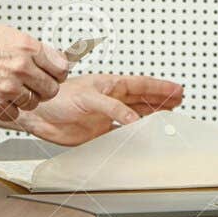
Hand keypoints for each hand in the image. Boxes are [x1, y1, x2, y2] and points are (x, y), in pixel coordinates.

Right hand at [0, 21, 69, 125]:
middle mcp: (20, 67)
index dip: (58, 73)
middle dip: (45, 88)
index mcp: (26, 47)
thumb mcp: (7, 34)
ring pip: (34, 103)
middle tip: (35, 85)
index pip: (61, 66)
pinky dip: (9, 110)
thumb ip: (32, 48)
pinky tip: (0, 98)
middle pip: (51, 89)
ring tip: (12, 89)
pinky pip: (14, 115)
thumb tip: (53, 57)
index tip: (55, 75)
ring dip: (26, 99)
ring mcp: (7, 88)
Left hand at [14, 74, 184, 145]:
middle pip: (141, 97)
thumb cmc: (56, 99)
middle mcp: (109, 99)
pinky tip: (142, 131)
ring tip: (167, 112)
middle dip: (160, 98)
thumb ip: (111, 108)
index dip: (159, 87)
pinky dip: (133, 131)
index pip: (141, 85)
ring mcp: (105, 115)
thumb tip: (132, 118)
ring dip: (150, 111)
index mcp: (109, 85)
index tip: (176, 89)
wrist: (38, 115)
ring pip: (134, 112)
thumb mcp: (87, 99)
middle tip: (179, 99)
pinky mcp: (97, 131)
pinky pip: (121, 131)